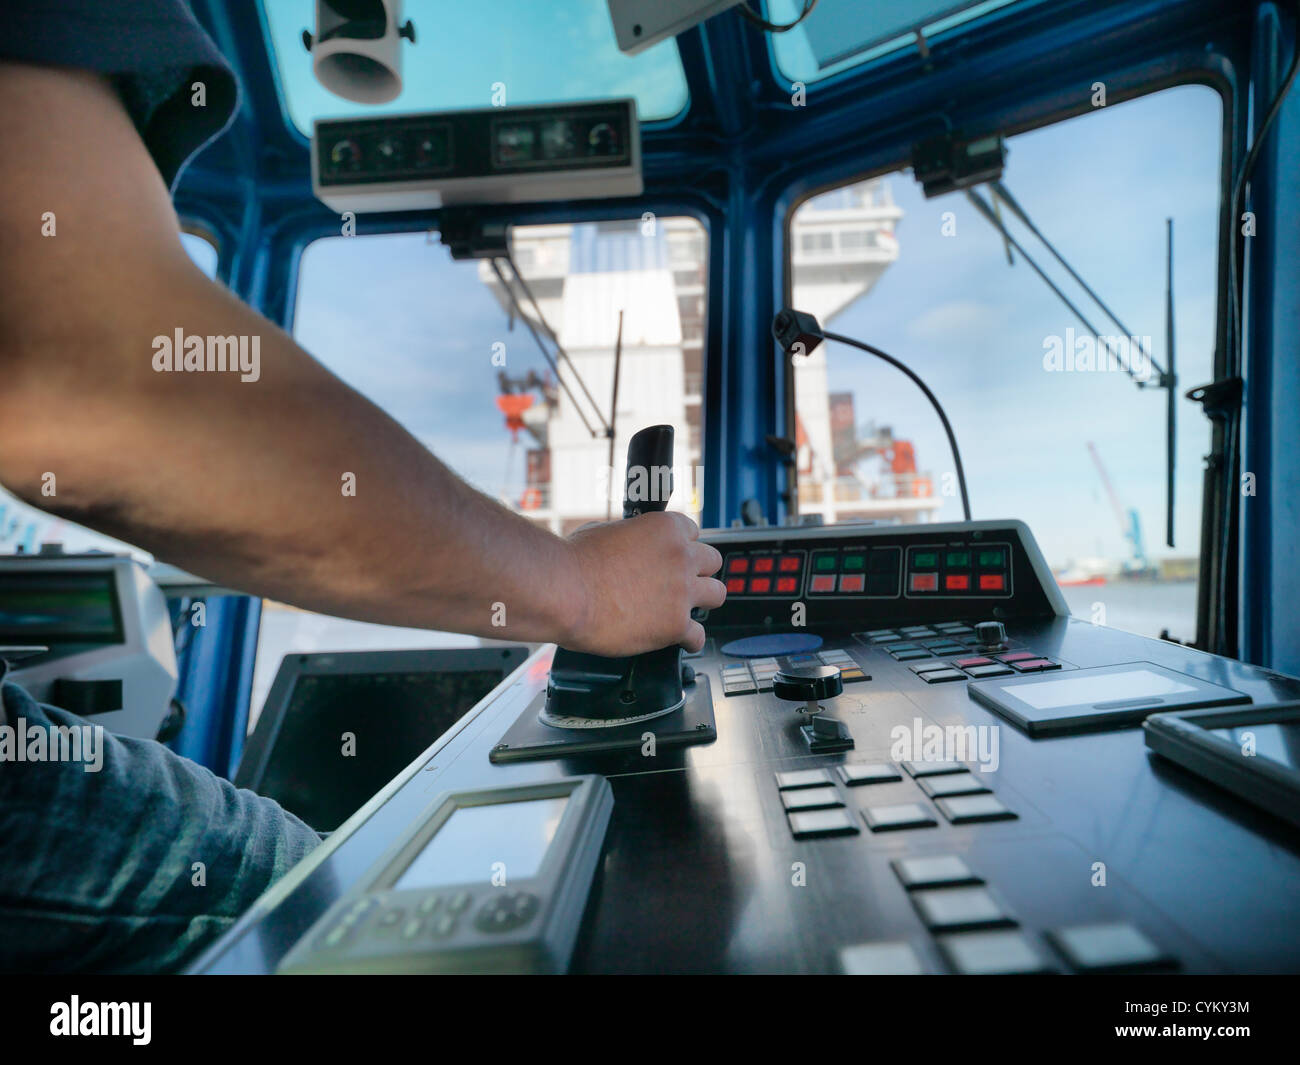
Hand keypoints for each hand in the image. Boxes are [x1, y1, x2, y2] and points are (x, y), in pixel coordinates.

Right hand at [560, 511, 725, 655]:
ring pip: (717, 594)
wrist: (565, 592)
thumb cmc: (575, 562)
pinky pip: (698, 635)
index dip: (682, 547)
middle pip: (712, 561)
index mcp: (666, 528)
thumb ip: (633, 540)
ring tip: (688, 609)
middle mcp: (681, 556)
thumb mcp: (606, 531)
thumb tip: (631, 548)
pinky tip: (682, 640)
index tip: (675, 557)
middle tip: (683, 582)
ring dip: (702, 601)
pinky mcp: (675, 625)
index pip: (693, 532)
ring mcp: (682, 591)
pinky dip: (690, 639)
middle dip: (698, 571)